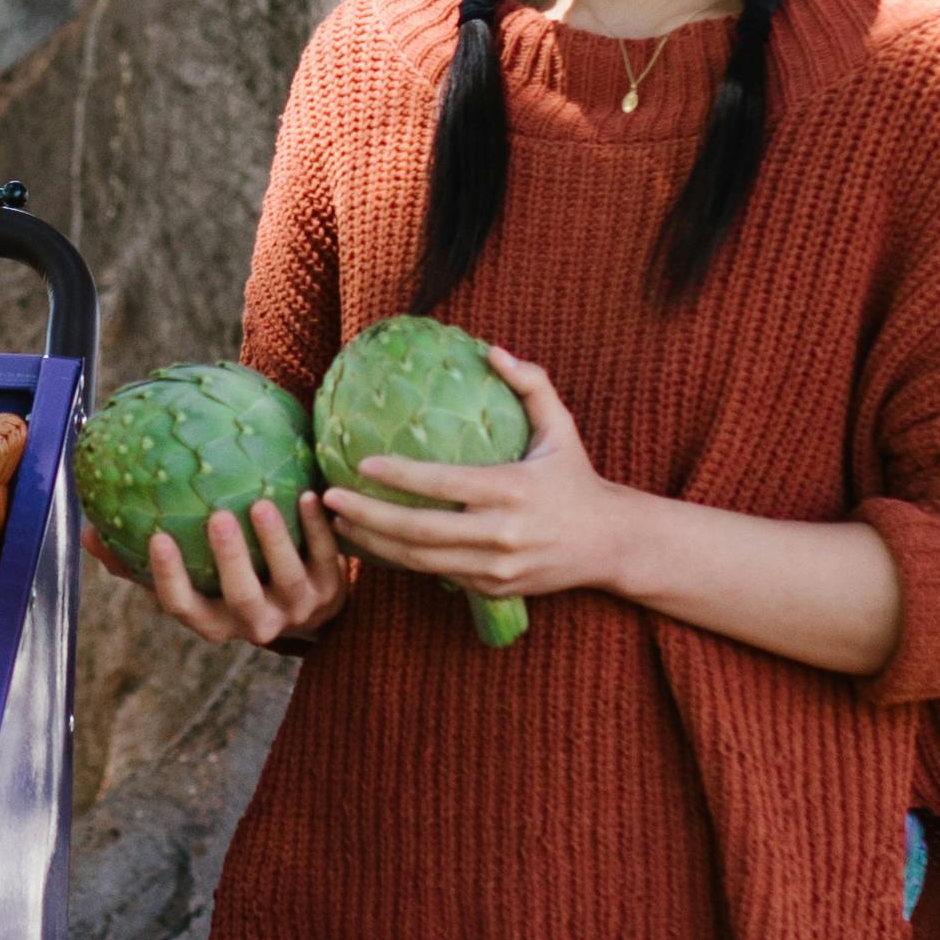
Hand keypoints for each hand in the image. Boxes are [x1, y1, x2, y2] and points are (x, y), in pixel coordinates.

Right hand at [128, 489, 355, 651]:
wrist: (310, 609)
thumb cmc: (233, 585)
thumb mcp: (192, 583)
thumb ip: (141, 562)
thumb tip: (89, 533)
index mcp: (215, 622)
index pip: (184, 608)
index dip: (169, 578)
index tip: (157, 537)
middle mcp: (257, 624)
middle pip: (241, 597)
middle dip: (230, 559)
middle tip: (217, 516)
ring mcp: (298, 608)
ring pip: (287, 577)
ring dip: (275, 541)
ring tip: (262, 504)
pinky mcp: (332, 589)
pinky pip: (327, 556)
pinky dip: (318, 528)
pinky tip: (310, 494)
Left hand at [319, 347, 635, 611]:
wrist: (609, 544)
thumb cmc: (577, 478)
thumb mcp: (562, 427)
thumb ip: (531, 384)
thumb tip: (491, 350)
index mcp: (513, 491)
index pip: (444, 484)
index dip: (400, 477)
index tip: (362, 464)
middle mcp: (501, 534)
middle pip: (419, 531)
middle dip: (367, 516)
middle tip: (330, 498)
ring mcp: (495, 567)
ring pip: (420, 561)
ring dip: (374, 544)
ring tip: (338, 524)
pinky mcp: (492, 588)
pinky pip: (437, 574)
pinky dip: (401, 560)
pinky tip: (373, 543)